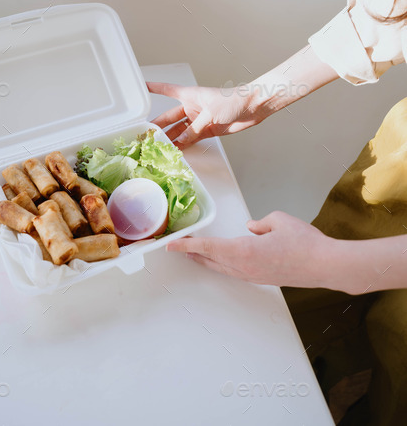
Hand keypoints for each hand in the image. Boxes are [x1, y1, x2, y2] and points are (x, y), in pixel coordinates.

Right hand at [147, 82, 257, 147]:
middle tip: (147, 133)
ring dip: (171, 138)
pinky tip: (176, 150)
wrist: (251, 107)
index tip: (141, 87)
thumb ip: (194, 128)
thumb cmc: (232, 100)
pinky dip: (184, 144)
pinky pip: (191, 138)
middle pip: (170, 117)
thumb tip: (181, 140)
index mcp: (190, 95)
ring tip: (159, 146)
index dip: (153, 88)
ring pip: (180, 130)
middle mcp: (192, 107)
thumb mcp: (209, 113)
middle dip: (159, 125)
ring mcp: (199, 119)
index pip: (166, 90)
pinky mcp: (207, 130)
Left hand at [167, 211, 336, 289]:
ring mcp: (254, 276)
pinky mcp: (263, 279)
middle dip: (192, 253)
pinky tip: (220, 260)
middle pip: (211, 259)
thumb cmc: (306, 243)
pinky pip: (234, 271)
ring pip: (222, 267)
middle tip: (178, 246)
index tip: (172, 245)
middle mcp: (245, 267)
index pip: (209, 246)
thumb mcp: (279, 220)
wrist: (326, 265)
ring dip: (206, 259)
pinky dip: (221, 264)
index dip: (188, 245)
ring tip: (193, 253)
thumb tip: (252, 228)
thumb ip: (261, 223)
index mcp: (245, 251)